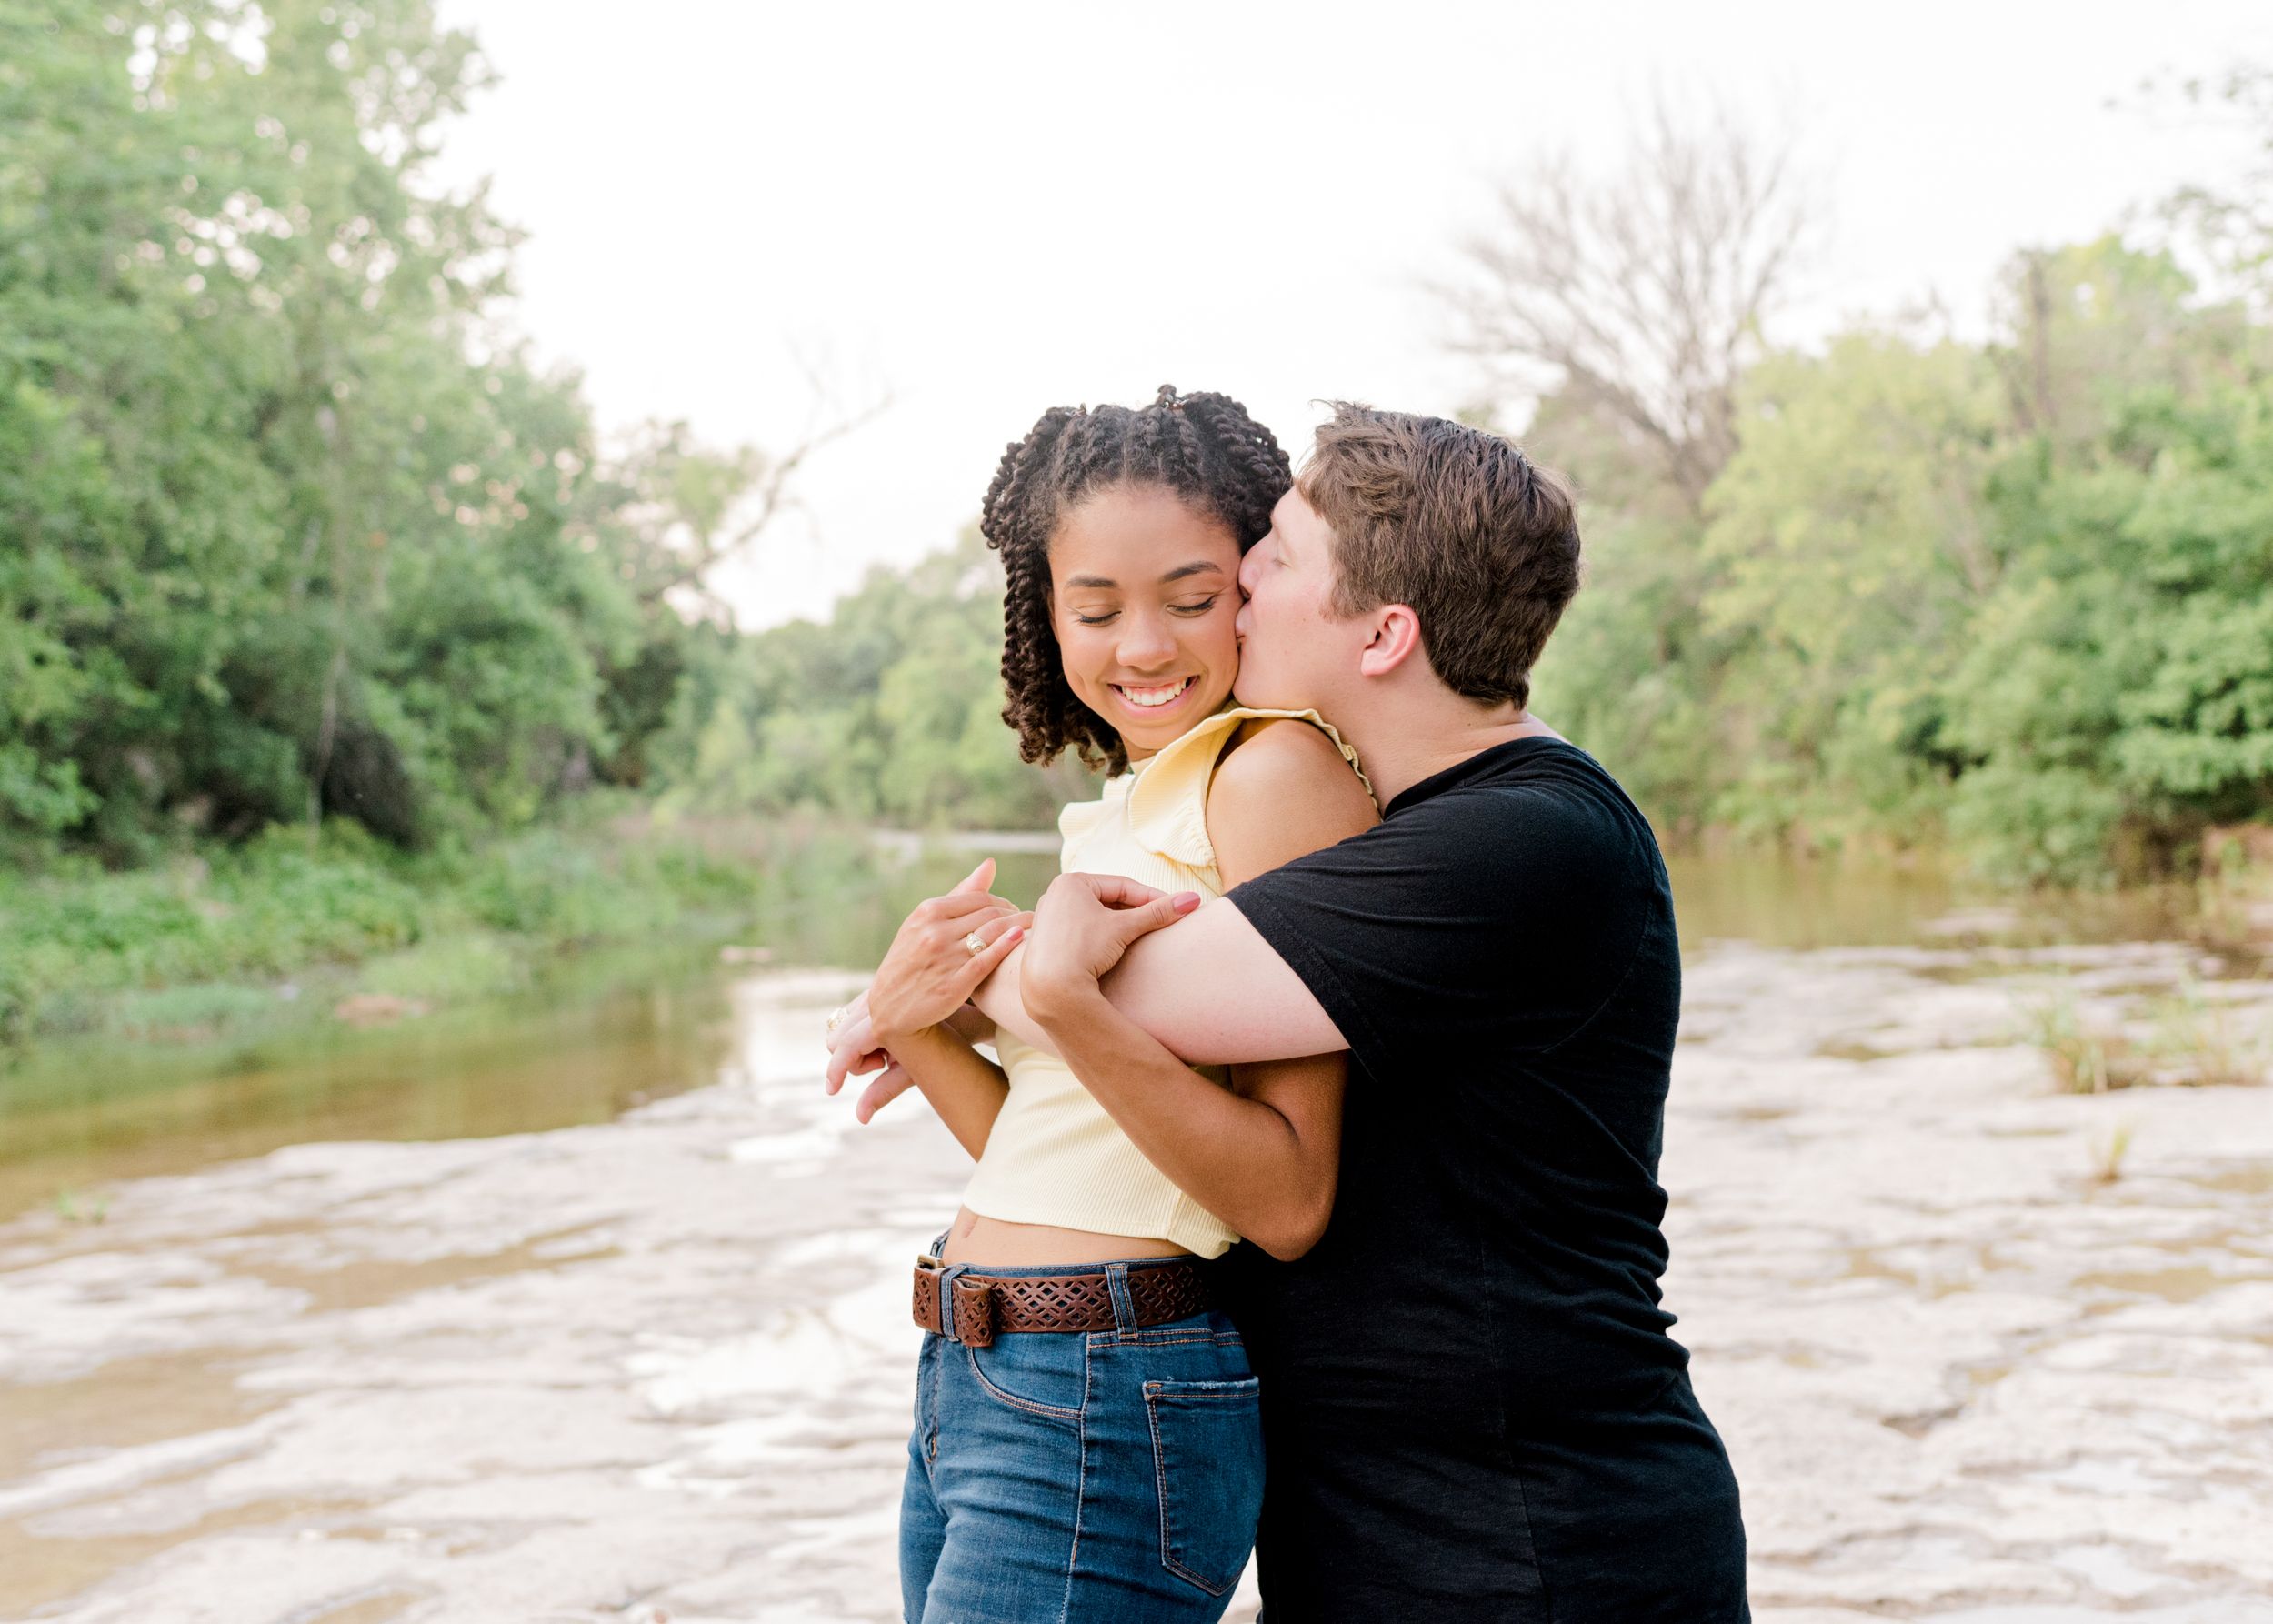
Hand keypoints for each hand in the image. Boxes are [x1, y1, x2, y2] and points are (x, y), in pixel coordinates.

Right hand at [868, 859, 1030, 1044]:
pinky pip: (987, 959)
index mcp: (927, 912)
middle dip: (1015, 915)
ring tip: (1035, 930)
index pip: (980, 898)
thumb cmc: (912, 959)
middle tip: (1028, 922)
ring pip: (993, 933)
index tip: (1014, 911)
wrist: (890, 1007)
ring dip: (1020, 927)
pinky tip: (1020, 939)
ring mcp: (944, 958)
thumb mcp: (925, 922)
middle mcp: (934, 932)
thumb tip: (991, 865)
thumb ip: (960, 895)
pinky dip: (1007, 946)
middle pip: (990, 914)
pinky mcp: (953, 984)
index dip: (1004, 903)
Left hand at [1023, 872, 1199, 1025]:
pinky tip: (1117, 949)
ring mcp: (1049, 916)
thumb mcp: (1124, 927)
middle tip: (1161, 921)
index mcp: (1071, 881)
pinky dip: (1102, 936)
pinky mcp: (1047, 939)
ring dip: (1120, 924)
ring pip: (1095, 915)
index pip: (1123, 886)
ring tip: (1143, 935)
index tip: (1175, 908)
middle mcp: (1056, 893)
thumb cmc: (1083, 950)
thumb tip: (1194, 900)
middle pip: (1108, 899)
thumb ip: (1158, 912)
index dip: (1152, 897)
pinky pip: (1082, 930)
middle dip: (1135, 911)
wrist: (1050, 989)